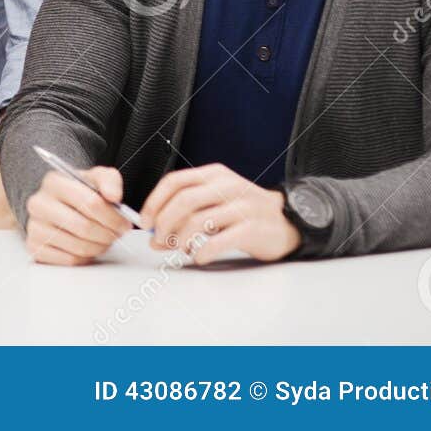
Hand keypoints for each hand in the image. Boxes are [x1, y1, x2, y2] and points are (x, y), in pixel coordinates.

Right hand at [24, 165, 131, 264]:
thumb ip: (109, 181)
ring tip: (104, 239)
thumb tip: (114, 196)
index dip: (113, 217)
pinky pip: (69, 260)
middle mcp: (39, 203)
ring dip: (99, 247)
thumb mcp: (96, 178)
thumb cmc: (80, 193)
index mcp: (54, 182)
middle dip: (108, 234)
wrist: (61, 207)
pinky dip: (85, 257)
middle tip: (117, 234)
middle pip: (84, 227)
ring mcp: (34, 227)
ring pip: (78, 246)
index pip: (90, 202)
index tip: (124, 223)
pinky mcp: (35, 248)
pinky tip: (88, 247)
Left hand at [140, 163, 300, 264]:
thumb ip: (186, 211)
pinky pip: (218, 241)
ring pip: (198, 221)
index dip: (154, 201)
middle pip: (183, 201)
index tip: (144, 221)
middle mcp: (228, 185)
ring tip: (180, 249)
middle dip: (164, 223)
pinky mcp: (253, 228)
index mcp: (215, 174)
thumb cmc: (244, 212)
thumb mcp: (216, 201)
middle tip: (158, 240)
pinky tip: (199, 257)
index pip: (174, 181)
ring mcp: (242, 206)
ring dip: (180, 240)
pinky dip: (201, 252)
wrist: (286, 224)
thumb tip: (153, 234)